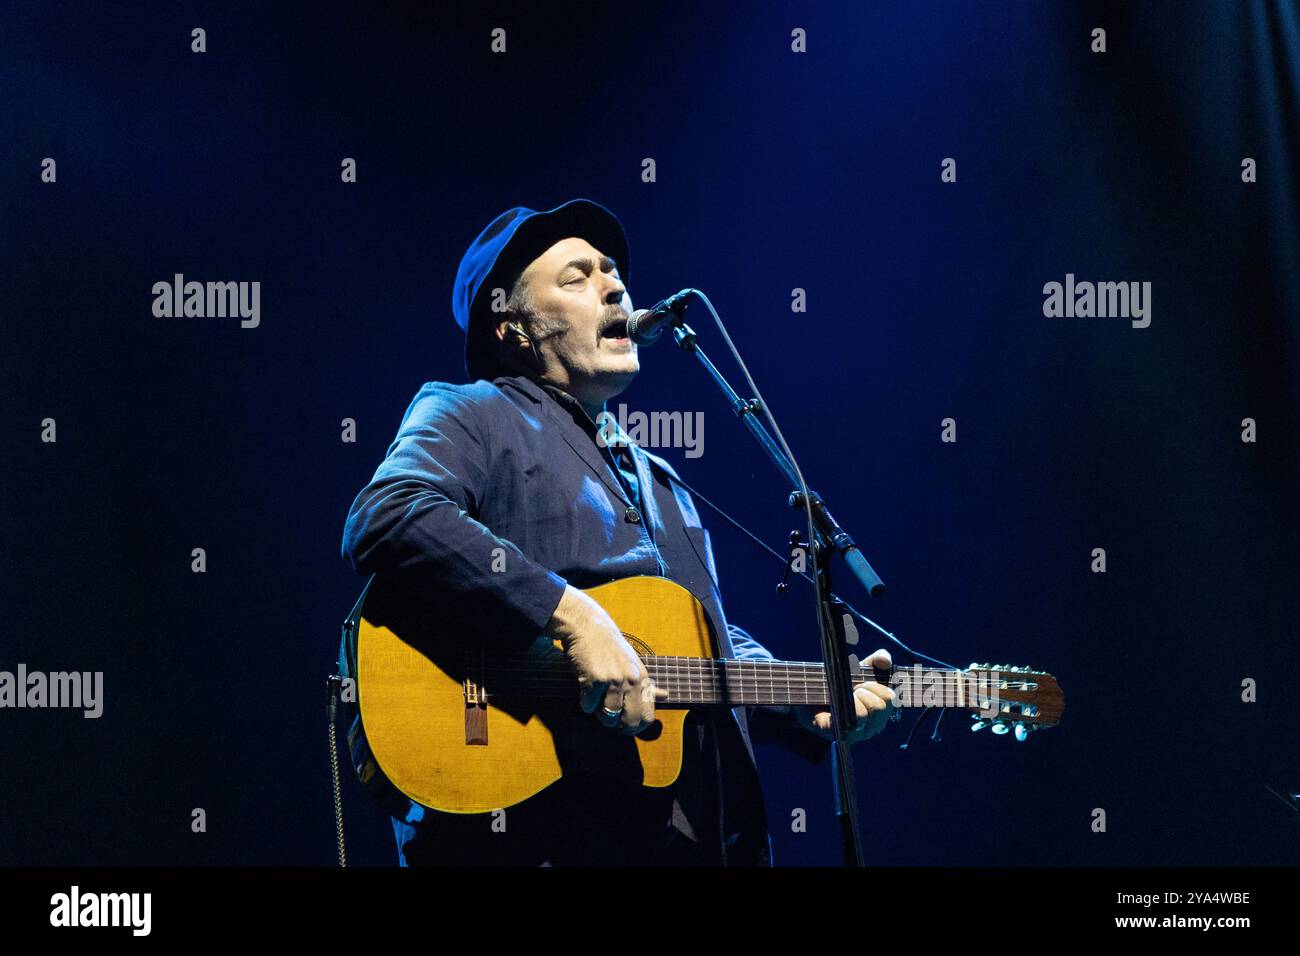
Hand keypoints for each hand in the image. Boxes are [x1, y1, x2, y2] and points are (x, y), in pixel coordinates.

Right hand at [544, 585, 667, 735]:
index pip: (648, 717)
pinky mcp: (596, 679)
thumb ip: (648, 684)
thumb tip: (665, 696)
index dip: (635, 727)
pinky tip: (585, 687)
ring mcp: (615, 680)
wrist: (588, 627)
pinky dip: (584, 702)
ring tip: (595, 698)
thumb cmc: (610, 647)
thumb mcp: (633, 663)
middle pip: (629, 721)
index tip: (624, 727)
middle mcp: (632, 680)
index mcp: (643, 678)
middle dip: (616, 726)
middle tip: (608, 719)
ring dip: (598, 713)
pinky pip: (588, 706)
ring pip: (607, 716)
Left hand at [793, 648, 895, 742]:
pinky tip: (836, 703)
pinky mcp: (841, 735)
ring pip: (865, 714)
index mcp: (883, 709)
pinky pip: (848, 723)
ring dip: (854, 698)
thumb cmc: (840, 682)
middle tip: (854, 688)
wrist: (811, 693)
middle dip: (866, 690)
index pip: (891, 698)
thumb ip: (877, 659)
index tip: (864, 682)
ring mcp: (859, 732)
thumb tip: (886, 660)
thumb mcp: (861, 667)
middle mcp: (874, 724)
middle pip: (881, 706)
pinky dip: (842, 708)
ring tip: (845, 695)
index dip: (878, 686)